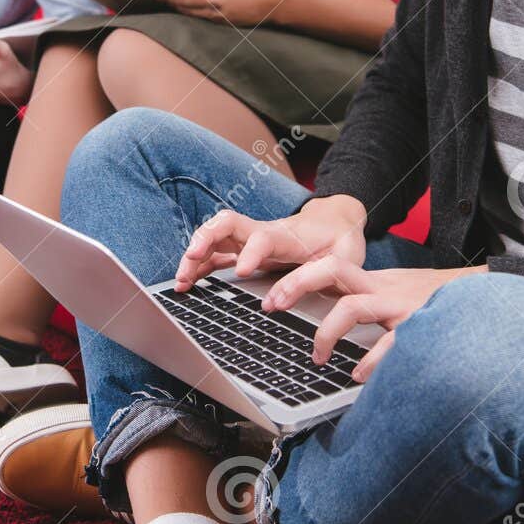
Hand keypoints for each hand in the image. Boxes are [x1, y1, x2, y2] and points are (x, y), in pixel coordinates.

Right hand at [176, 194, 367, 289]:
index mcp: (288, 235)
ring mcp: (250, 238)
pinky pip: (216, 252)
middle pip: (227, 224)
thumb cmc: (339, 240)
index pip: (263, 238)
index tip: (241, 272)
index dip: (250, 253)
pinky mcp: (245, 247)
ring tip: (181, 281)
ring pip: (215, 236)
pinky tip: (187, 283)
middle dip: (205, 239)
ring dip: (195, 254)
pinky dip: (199, 266)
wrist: (337, 221)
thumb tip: (276, 302)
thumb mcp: (342, 259)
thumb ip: (315, 278)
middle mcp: (263, 232)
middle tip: (192, 259)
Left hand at [263, 259, 485, 381]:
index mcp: (371, 281)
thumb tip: (323, 321)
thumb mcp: (390, 295)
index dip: (295, 278)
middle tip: (273, 304)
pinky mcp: (418, 326)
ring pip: (352, 305)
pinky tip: (359, 376)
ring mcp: (399, 305)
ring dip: (326, 330)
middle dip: (297, 283)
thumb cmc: (430, 302)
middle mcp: (381, 288)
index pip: (327, 267)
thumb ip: (360, 302)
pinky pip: (390, 342)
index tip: (270, 296)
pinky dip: (372, 360)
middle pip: (332, 269)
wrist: (482, 295)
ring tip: (318, 356)